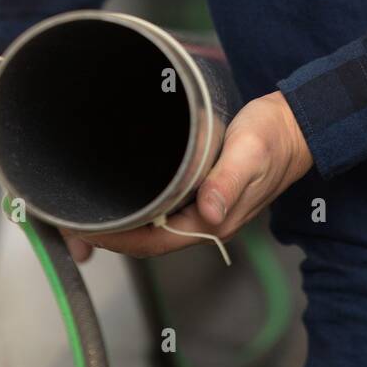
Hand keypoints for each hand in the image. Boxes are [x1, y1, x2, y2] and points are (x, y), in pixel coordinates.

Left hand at [58, 89, 312, 259]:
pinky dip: (134, 204)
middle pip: (146, 238)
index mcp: (213, 220)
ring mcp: (202, 208)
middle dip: (108, 234)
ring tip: (83, 208)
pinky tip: (117, 190)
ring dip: (118, 219)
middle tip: (70, 219)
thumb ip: (229, 180)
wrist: (296, 125)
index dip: (117, 239)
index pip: (154, 241)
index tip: (86, 227)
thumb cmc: (274, 136)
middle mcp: (204, 220)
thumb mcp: (252, 152)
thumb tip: (208, 211)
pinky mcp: (200, 191)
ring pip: (150, 224)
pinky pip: (160, 206)